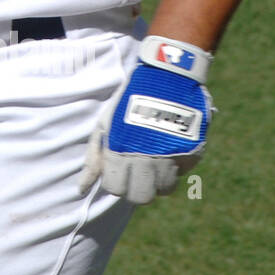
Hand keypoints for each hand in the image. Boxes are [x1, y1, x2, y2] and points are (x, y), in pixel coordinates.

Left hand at [78, 35, 213, 204]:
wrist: (167, 77)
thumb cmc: (129, 101)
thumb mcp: (105, 125)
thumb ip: (94, 159)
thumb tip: (81, 189)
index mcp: (122, 152)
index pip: (116, 189)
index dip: (115, 181)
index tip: (118, 169)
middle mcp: (148, 160)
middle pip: (141, 197)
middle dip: (136, 187)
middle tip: (136, 170)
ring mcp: (173, 158)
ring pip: (165, 189)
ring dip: (157, 179)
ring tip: (153, 156)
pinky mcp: (194, 154)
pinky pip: (183, 173)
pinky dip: (176, 165)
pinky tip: (169, 145)